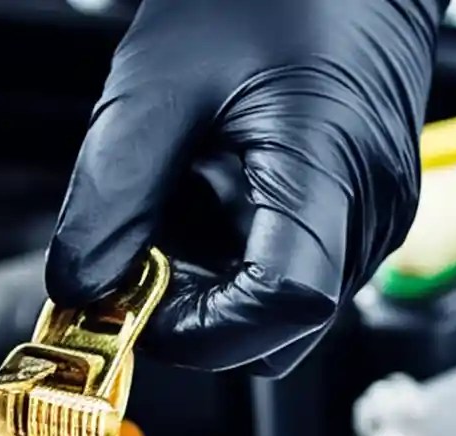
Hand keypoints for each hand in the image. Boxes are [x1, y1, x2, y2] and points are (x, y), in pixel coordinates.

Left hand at [47, 0, 446, 376]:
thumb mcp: (157, 86)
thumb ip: (112, 195)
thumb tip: (80, 288)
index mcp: (330, 170)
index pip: (282, 307)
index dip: (200, 329)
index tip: (138, 301)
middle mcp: (370, 211)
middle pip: (279, 329)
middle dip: (196, 311)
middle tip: (146, 243)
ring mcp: (376, 217)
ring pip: (282, 310)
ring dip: (214, 282)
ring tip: (186, 193)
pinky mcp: (362, 214)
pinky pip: (294, 271)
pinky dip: (236, 256)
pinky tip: (216, 191)